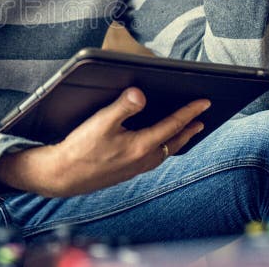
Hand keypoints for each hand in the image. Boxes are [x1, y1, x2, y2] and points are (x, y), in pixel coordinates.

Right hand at [0, 87, 208, 196]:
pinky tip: (156, 146)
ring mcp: (136, 168)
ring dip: (178, 140)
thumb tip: (140, 93)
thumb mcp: (101, 122)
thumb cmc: (80, 148)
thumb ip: (122, 106)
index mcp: (141, 145)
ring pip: (165, 151)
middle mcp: (143, 159)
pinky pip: (154, 158)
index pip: (173, 125)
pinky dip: (163, 148)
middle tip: (202, 119)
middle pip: (174, 141)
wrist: (63, 175)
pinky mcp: (127, 172)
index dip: (189, 112)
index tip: (204, 102)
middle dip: (189, 129)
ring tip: (185, 132)